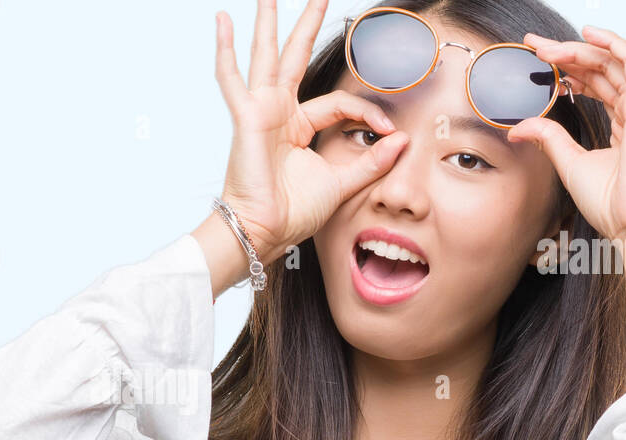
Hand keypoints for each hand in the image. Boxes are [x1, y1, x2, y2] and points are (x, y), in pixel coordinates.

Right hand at [214, 0, 408, 261]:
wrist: (266, 232)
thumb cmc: (293, 213)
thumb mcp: (342, 183)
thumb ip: (371, 162)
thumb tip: (402, 140)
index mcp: (299, 129)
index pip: (339, 104)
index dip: (367, 112)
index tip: (390, 132)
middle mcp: (279, 114)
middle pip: (296, 59)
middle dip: (307, 26)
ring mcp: (261, 112)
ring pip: (267, 57)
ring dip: (268, 24)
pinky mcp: (247, 117)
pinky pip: (232, 79)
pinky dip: (226, 50)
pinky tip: (223, 22)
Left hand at [508, 26, 625, 241]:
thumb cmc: (611, 203)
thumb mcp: (569, 163)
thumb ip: (549, 138)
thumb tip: (519, 128)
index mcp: (623, 123)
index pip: (595, 85)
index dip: (567, 70)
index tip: (538, 63)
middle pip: (601, 69)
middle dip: (567, 55)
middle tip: (534, 47)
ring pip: (612, 63)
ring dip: (579, 50)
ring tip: (546, 47)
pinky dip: (611, 44)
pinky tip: (586, 34)